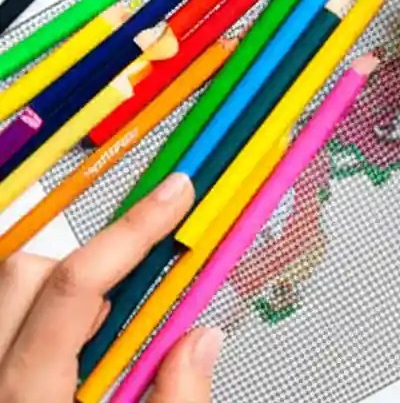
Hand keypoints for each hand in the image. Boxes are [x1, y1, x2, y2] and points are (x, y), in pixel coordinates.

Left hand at [0, 175, 221, 402]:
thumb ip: (177, 397)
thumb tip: (203, 339)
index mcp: (29, 395)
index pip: (75, 284)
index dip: (133, 230)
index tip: (176, 195)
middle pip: (24, 271)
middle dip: (87, 263)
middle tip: (134, 295)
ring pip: (10, 285)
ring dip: (61, 287)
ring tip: (100, 332)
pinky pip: (8, 311)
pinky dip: (42, 307)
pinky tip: (72, 344)